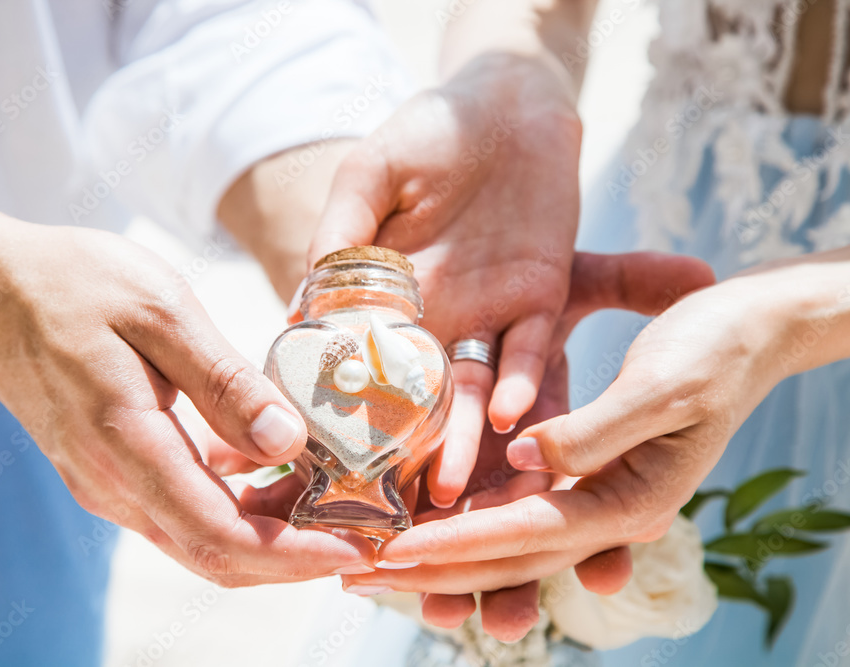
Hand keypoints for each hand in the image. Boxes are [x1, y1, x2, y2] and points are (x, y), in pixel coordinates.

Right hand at [0, 183, 376, 585]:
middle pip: (218, 555)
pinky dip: (242, 508)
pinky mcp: (116, 471)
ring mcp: (111, 485)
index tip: (354, 546)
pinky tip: (281, 471)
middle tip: (364, 530)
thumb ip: (224, 383)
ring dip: (273, 533)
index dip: (294, 555)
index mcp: (127, 445)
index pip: (221, 536)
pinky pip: (188, 511)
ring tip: (336, 498)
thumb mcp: (160, 312)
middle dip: (297, 556)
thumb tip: (288, 442)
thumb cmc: (72, 286)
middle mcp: (115, 485)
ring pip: (205, 539)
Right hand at [310, 53, 582, 507]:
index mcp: (388, 299)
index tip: (315, 464)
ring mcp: (490, 314)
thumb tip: (307, 298)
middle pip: (415, 398)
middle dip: (400, 450)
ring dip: (461, 437)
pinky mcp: (542, 297)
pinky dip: (517, 380)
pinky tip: (504, 414)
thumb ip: (342, 229)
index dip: (337, 413)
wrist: (504, 105)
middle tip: (384, 504)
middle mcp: (438, 320)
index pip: (356, 366)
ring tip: (443, 486)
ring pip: (472, 390)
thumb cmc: (425, 132)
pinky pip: (531, 349)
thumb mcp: (369, 174)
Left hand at [343, 251, 713, 636]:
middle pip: (507, 554)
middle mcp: (606, 509)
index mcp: (629, 498)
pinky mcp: (578, 475)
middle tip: (356, 577)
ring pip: (505, 545)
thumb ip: (598, 428)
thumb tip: (529, 458)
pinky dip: (464, 528)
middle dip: (431, 571)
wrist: (751, 331)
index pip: (528, 532)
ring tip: (372, 577)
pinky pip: (515, 513)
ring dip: (440, 565)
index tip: (393, 555)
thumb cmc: (716, 347)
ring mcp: (590, 497)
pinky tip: (415, 531)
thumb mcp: (666, 384)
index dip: (458, 546)